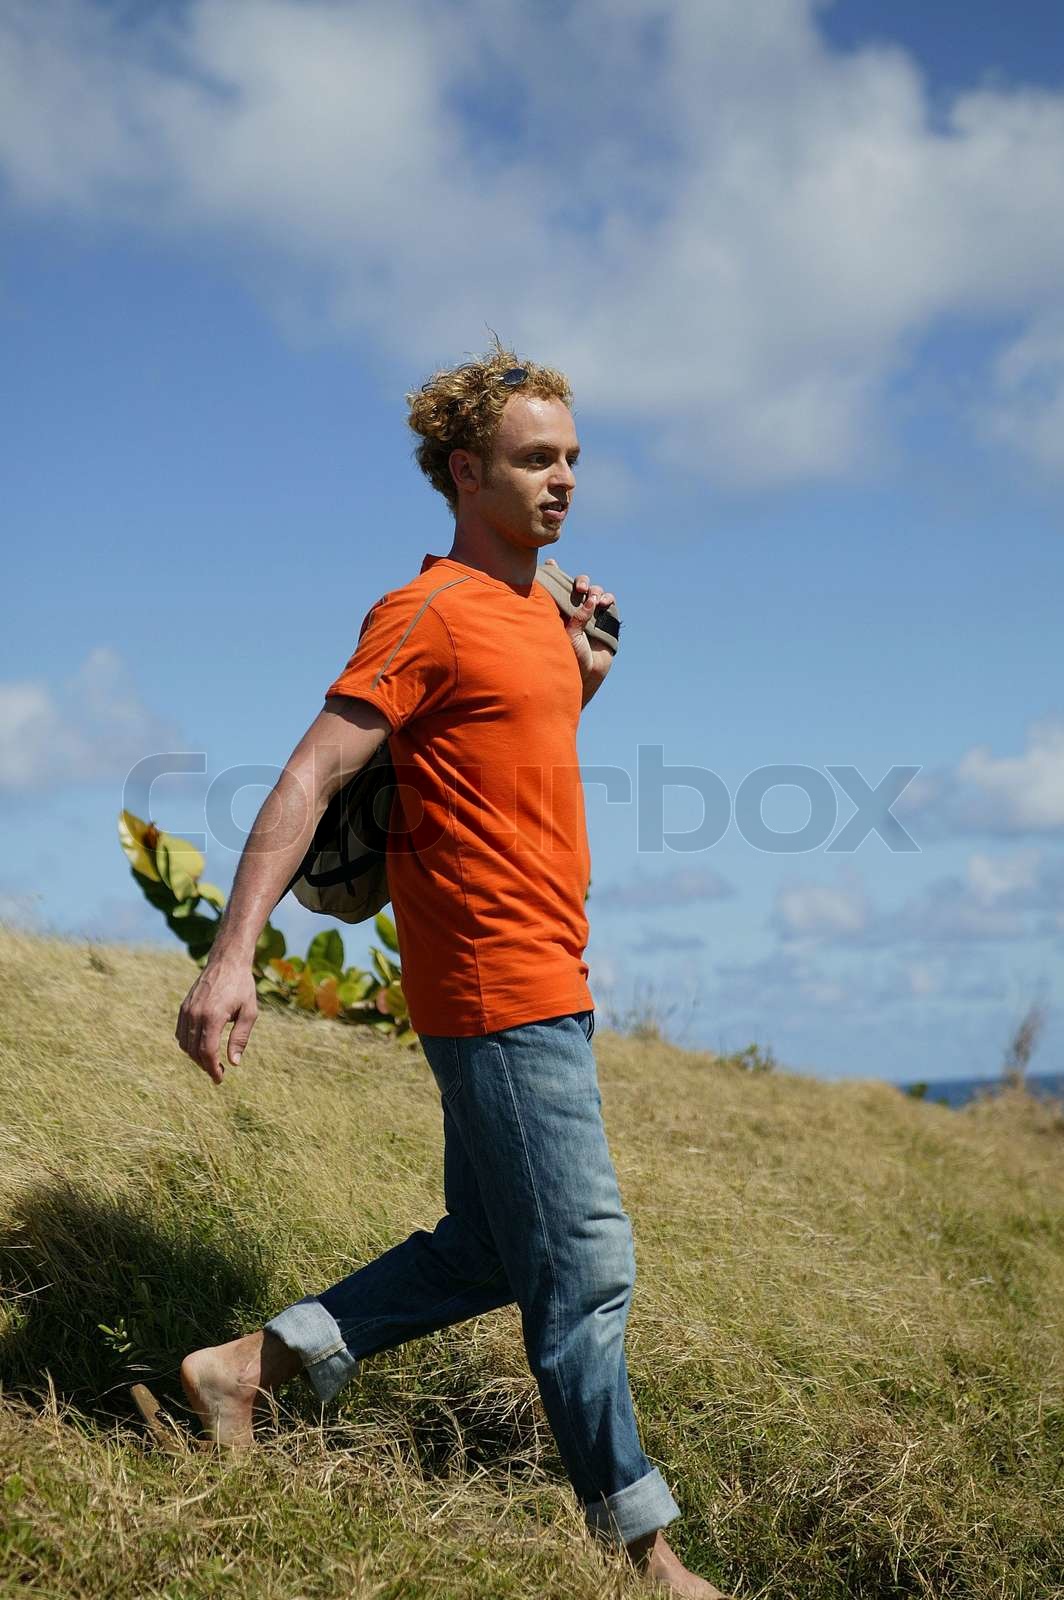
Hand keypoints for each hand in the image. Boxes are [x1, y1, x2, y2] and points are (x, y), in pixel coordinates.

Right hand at [175, 956, 258, 1085]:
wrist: (227, 962)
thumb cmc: (242, 986)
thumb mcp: (250, 1012)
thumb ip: (240, 1038)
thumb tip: (234, 1063)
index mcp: (213, 1016)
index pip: (207, 1052)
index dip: (213, 1069)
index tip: (220, 1079)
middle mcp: (196, 1014)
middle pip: (195, 1051)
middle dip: (205, 1065)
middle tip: (218, 1072)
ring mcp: (187, 1010)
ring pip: (185, 1044)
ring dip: (196, 1056)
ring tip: (211, 1060)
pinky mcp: (183, 1007)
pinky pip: (180, 1033)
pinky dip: (188, 1044)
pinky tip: (201, 1046)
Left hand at [544, 558, 616, 686]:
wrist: (589, 673)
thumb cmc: (571, 656)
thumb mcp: (569, 635)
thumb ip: (577, 616)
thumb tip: (589, 599)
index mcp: (560, 609)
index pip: (556, 587)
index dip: (554, 573)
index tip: (552, 563)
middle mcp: (575, 607)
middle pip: (578, 584)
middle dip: (580, 581)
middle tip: (581, 589)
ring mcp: (591, 611)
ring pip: (594, 590)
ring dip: (595, 590)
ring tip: (595, 599)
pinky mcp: (606, 617)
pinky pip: (609, 600)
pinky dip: (608, 598)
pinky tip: (605, 603)